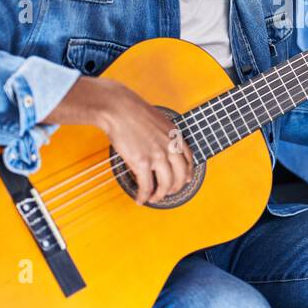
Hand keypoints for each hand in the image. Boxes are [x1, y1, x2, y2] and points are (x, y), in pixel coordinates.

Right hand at [48, 76, 192, 204]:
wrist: (118, 108)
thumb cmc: (132, 111)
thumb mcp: (158, 120)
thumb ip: (164, 135)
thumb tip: (159, 148)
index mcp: (174, 135)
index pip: (188, 158)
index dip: (188, 172)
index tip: (186, 178)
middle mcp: (170, 147)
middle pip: (180, 175)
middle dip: (176, 187)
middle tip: (169, 192)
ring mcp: (157, 156)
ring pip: (166, 184)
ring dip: (160, 195)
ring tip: (154, 198)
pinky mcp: (142, 163)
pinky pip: (146, 186)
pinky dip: (144, 196)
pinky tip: (141, 198)